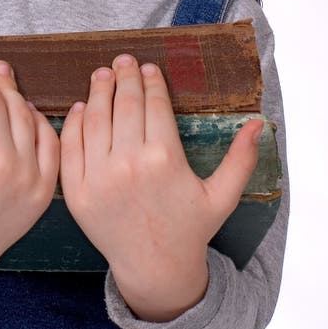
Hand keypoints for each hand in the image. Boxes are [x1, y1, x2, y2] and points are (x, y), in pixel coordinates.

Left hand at [59, 55, 262, 320]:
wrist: (154, 268)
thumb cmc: (190, 228)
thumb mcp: (222, 196)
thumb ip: (241, 159)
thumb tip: (257, 123)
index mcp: (165, 160)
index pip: (154, 106)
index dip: (152, 82)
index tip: (149, 67)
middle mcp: (129, 165)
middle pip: (124, 106)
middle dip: (124, 78)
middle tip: (122, 60)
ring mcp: (98, 178)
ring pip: (95, 120)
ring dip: (97, 92)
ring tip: (101, 74)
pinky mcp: (76, 192)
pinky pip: (71, 146)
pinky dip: (73, 122)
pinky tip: (80, 106)